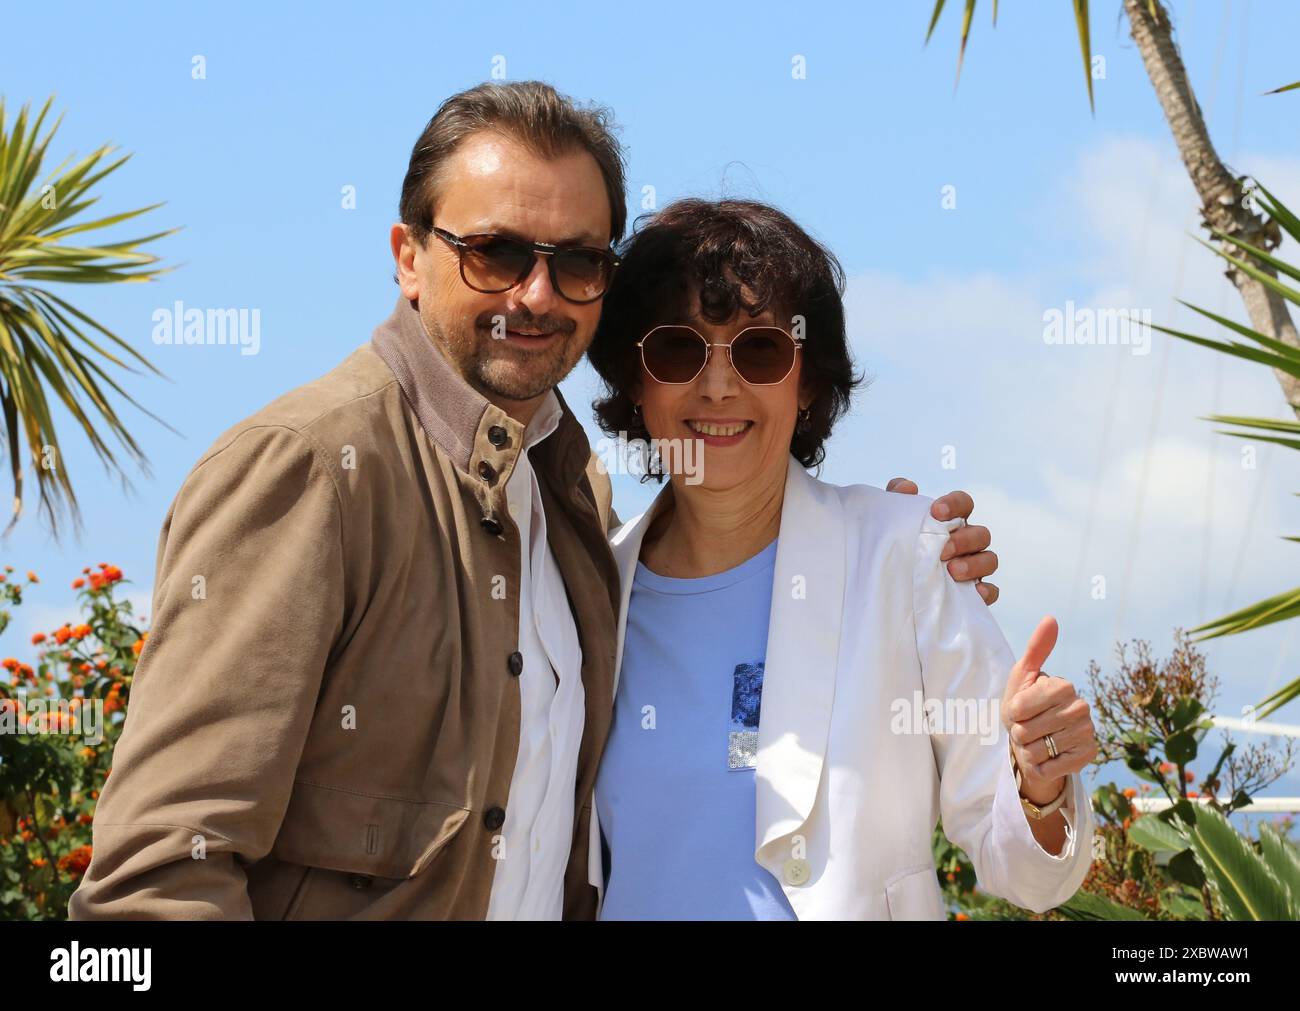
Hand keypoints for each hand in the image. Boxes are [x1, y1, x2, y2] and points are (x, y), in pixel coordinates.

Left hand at [885, 477, 998, 604]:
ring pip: (989, 559)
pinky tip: (976, 593)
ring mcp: (974, 566)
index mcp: (951, 521)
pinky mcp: (974, 593)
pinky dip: (987, 591)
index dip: (955, 504)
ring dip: (975, 564)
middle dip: (964, 540)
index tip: (936, 511)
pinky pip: (991, 591)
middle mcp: (967, 542)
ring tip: (953, 571)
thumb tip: (908, 487)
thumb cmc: (898, 545)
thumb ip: (897, 498)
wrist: (892, 584)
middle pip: (980, 534)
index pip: (964, 503)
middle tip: (942, 551)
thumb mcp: (892, 521)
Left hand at [1001, 616, 1097, 804]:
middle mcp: (1081, 708)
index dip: (1012, 713)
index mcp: (1063, 686)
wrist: (1036, 744)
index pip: (1020, 707)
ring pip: (1037, 751)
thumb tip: (1051, 618)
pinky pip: (1050, 768)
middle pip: (1026, 731)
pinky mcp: (1088, 756)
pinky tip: (1047, 758)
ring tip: (1037, 742)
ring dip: (1028, 751)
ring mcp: (1088, 733)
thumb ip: (1035, 649)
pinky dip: (1040, 767)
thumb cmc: (1024, 709)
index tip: (1018, 711)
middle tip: (1028, 729)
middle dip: (1019, 733)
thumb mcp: (1021, 677)